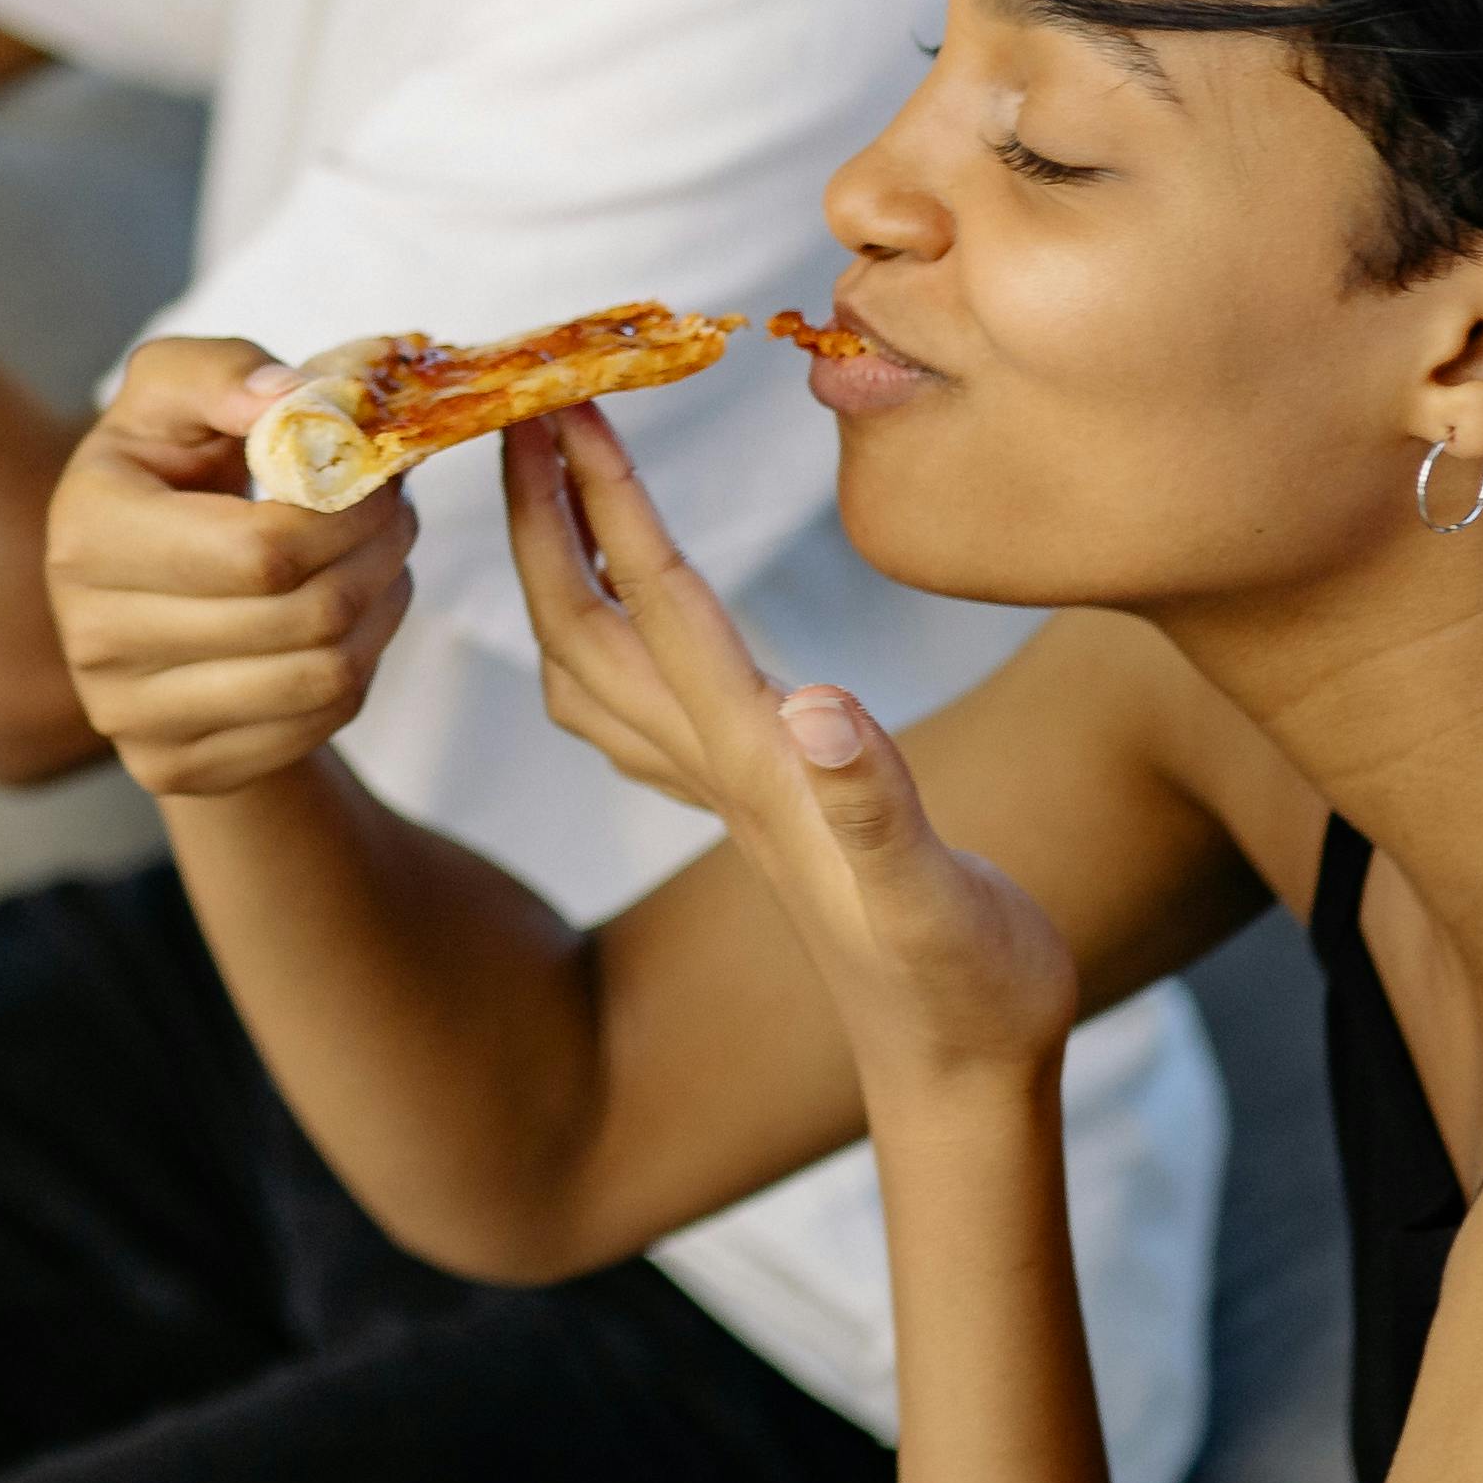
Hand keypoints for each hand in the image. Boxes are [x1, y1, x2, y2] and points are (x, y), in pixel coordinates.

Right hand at [44, 337, 420, 794]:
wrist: (133, 585)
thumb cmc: (164, 470)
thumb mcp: (173, 392)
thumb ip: (226, 372)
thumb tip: (294, 402)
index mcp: (88, 533)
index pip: (262, 550)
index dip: (349, 510)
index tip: (376, 470)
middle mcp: (94, 637)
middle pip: (305, 615)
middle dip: (379, 551)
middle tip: (396, 509)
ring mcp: (130, 716)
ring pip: (325, 675)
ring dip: (383, 605)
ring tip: (382, 556)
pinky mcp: (175, 767)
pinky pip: (318, 723)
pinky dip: (362, 662)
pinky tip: (352, 614)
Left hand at [518, 405, 1075, 1092]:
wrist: (963, 1076)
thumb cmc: (965, 989)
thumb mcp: (937, 901)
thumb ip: (876, 809)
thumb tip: (820, 708)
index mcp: (757, 763)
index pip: (659, 605)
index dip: (608, 501)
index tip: (565, 405)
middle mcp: (723, 768)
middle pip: (588, 627)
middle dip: (543, 516)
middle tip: (518, 409)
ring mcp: (731, 790)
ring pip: (599, 667)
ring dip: (560, 568)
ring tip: (548, 484)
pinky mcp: (759, 805)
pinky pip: (646, 702)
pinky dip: (615, 633)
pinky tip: (630, 610)